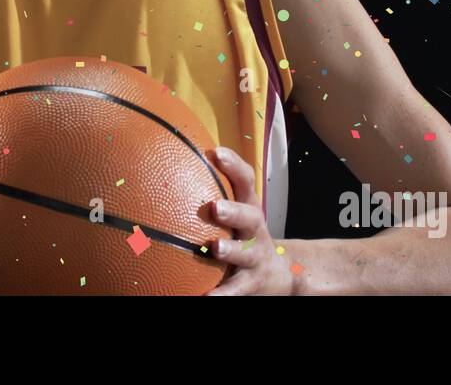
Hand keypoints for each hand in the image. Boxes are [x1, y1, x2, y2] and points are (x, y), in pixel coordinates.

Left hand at [205, 146, 294, 295]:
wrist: (281, 273)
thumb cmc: (245, 235)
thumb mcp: (237, 211)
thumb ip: (211, 192)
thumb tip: (169, 166)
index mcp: (249, 208)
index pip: (245, 181)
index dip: (233, 166)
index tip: (216, 153)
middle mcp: (254, 230)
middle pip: (250, 217)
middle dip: (233, 210)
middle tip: (215, 206)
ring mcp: (254, 257)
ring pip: (244, 253)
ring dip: (231, 250)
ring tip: (216, 248)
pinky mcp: (250, 283)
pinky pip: (234, 290)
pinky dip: (221, 295)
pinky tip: (204, 298)